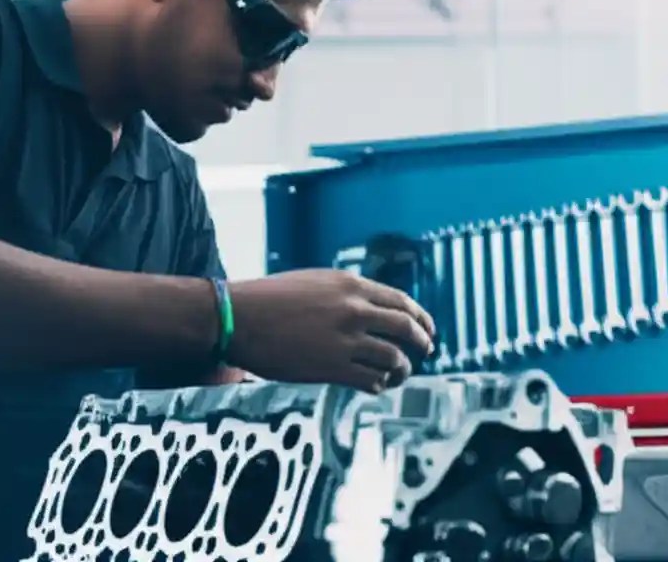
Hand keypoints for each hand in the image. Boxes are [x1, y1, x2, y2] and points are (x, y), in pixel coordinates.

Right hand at [226, 269, 434, 392]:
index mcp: (351, 285)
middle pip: (406, 329)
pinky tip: (374, 385)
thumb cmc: (270, 299)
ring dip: (401, 369)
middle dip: (422, 342)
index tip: (428, 328)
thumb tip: (371, 308)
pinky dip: (378, 384)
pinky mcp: (332, 368)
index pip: (401, 301)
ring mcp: (345, 341)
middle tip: (427, 350)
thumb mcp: (315, 282)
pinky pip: (370, 380)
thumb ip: (346, 293)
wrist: (239, 318)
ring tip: (399, 374)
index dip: (421, 317)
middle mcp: (354, 310)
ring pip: (393, 358)